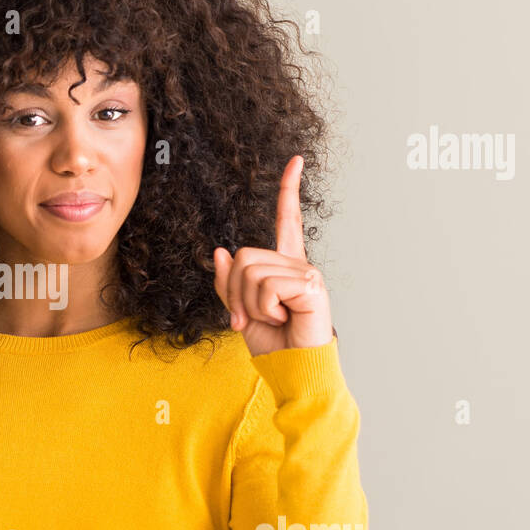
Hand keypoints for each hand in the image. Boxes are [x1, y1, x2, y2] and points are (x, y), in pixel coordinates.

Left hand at [212, 154, 333, 355]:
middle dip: (234, 291)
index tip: (295, 160)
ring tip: (270, 318)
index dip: (288, 190)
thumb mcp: (241, 310)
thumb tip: (219, 252)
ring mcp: (306, 273)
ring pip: (250, 271)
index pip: (287, 220)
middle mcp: (298, 265)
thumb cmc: (272, 342)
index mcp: (285, 266)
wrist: (292, 368)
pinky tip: (283, 318)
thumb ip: (229, 283)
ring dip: (248, 304)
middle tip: (247, 316)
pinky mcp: (310, 286)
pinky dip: (263, 308)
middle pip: (243, 256)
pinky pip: (265, 286)